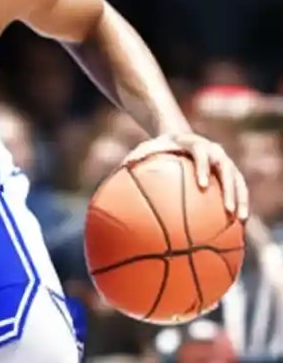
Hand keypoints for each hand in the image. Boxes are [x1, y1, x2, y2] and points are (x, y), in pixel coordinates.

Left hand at [124, 132, 248, 219]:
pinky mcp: (229, 173)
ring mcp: (225, 162)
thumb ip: (137, 156)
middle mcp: (214, 151)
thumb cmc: (159, 147)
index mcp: (195, 144)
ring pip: (238, 180)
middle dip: (229, 189)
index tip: (201, 185)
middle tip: (228, 209)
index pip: (201, 154)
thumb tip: (122, 168)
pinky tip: (238, 225)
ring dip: (240, 200)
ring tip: (240, 220)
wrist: (179, 137)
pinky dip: (240, 204)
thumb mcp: (147, 148)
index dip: (202, 168)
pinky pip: (238, 189)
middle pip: (226, 169)